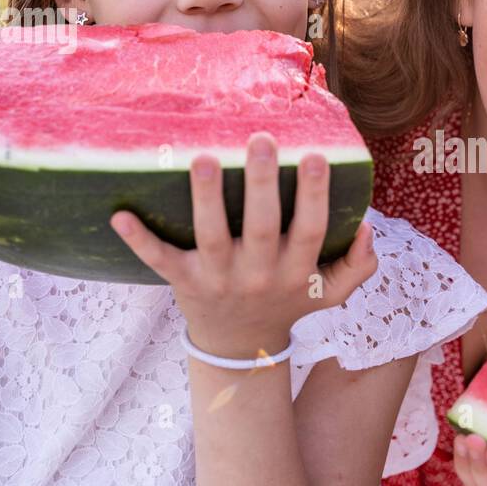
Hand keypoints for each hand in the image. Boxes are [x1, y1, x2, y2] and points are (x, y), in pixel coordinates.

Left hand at [110, 131, 377, 359]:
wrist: (239, 345)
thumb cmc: (288, 300)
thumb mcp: (331, 293)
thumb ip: (358, 265)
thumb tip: (367, 228)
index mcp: (295, 272)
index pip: (309, 230)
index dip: (314, 195)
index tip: (316, 156)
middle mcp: (257, 276)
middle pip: (260, 228)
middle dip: (262, 184)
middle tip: (262, 140)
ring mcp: (217, 280)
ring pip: (211, 238)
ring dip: (207, 199)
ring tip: (206, 157)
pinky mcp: (182, 282)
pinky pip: (159, 260)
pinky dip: (138, 240)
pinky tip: (119, 214)